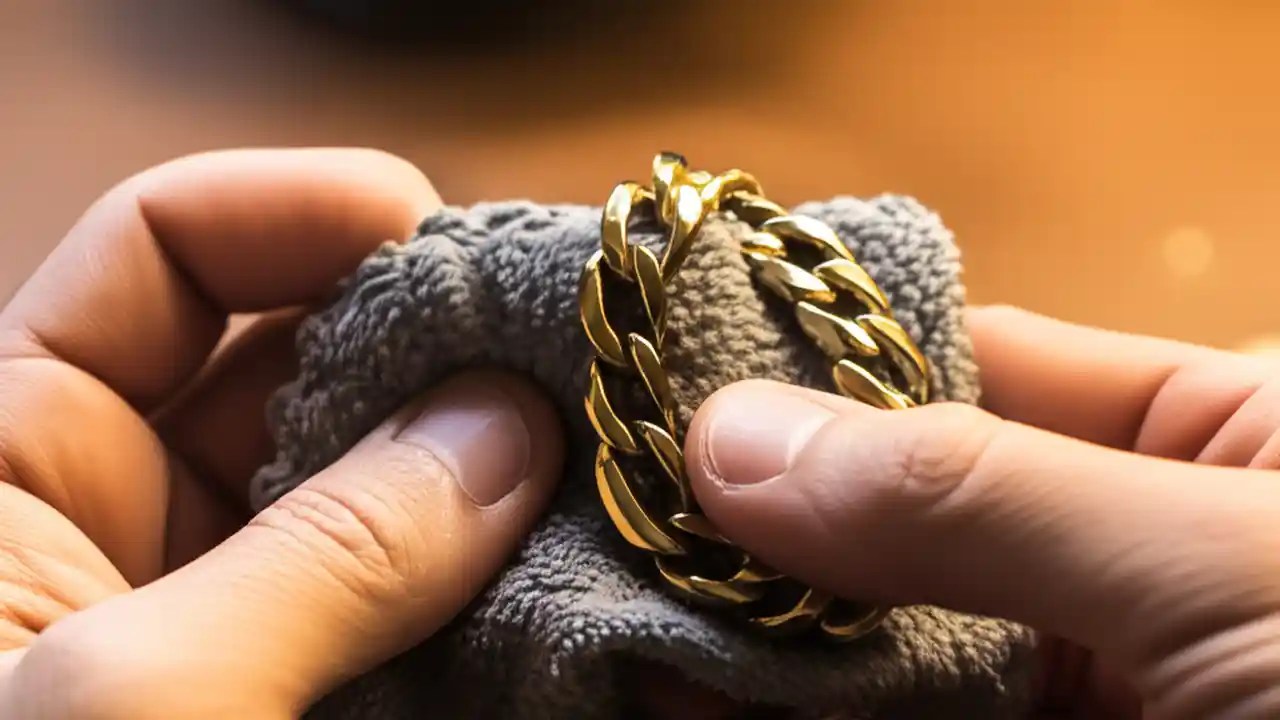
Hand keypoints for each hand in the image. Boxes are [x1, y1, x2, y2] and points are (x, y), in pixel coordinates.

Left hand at [0, 149, 563, 717]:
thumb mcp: (142, 699)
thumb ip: (323, 556)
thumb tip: (506, 425)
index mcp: (23, 473)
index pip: (159, 257)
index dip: (298, 211)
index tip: (445, 240)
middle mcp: (138, 527)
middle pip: (302, 364)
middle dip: (432, 345)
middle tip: (565, 353)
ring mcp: (242, 618)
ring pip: (384, 488)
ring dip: (490, 468)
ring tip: (601, 455)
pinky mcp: (333, 696)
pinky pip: (423, 607)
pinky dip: (501, 580)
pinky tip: (580, 562)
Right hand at [686, 306, 1279, 718]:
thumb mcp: (1214, 567)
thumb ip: (980, 495)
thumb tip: (734, 435)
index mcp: (1217, 437)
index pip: (982, 365)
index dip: (827, 363)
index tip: (675, 372)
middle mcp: (1129, 553)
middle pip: (906, 509)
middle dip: (768, 516)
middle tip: (627, 510)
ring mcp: (1082, 679)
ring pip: (881, 636)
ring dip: (757, 628)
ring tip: (634, 610)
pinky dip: (794, 713)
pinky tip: (701, 693)